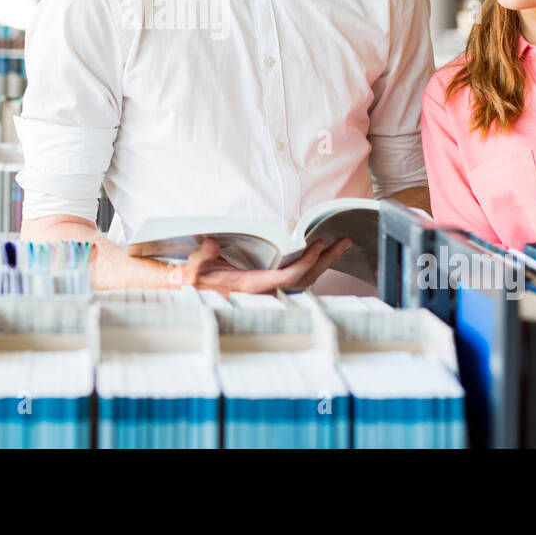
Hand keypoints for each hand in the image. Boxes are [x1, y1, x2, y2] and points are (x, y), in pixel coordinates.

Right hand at [180, 236, 353, 295]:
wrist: (192, 292)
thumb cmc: (194, 278)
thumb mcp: (192, 268)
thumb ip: (201, 257)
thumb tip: (211, 243)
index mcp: (251, 286)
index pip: (286, 277)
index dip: (304, 262)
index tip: (316, 245)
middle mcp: (265, 292)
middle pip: (305, 280)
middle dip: (326, 261)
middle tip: (344, 242)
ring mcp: (270, 291)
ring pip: (305, 281)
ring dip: (324, 264)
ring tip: (340, 245)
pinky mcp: (270, 287)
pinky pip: (298, 280)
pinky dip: (313, 267)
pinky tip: (322, 256)